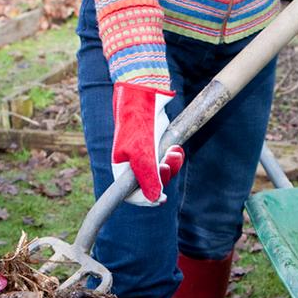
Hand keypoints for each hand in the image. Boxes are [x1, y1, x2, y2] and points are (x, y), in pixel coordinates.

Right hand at [111, 82, 185, 205]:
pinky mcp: (156, 148)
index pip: (130, 195)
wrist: (145, 98)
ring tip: (174, 152)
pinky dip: (174, 156)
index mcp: (122, 169)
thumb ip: (149, 178)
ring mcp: (144, 157)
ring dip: (171, 166)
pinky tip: (175, 148)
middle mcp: (132, 165)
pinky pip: (167, 160)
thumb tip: (155, 199)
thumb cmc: (138, 125)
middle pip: (150, 185)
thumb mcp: (144, 155)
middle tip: (168, 165)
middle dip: (163, 178)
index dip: (146, 199)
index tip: (161, 198)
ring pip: (161, 173)